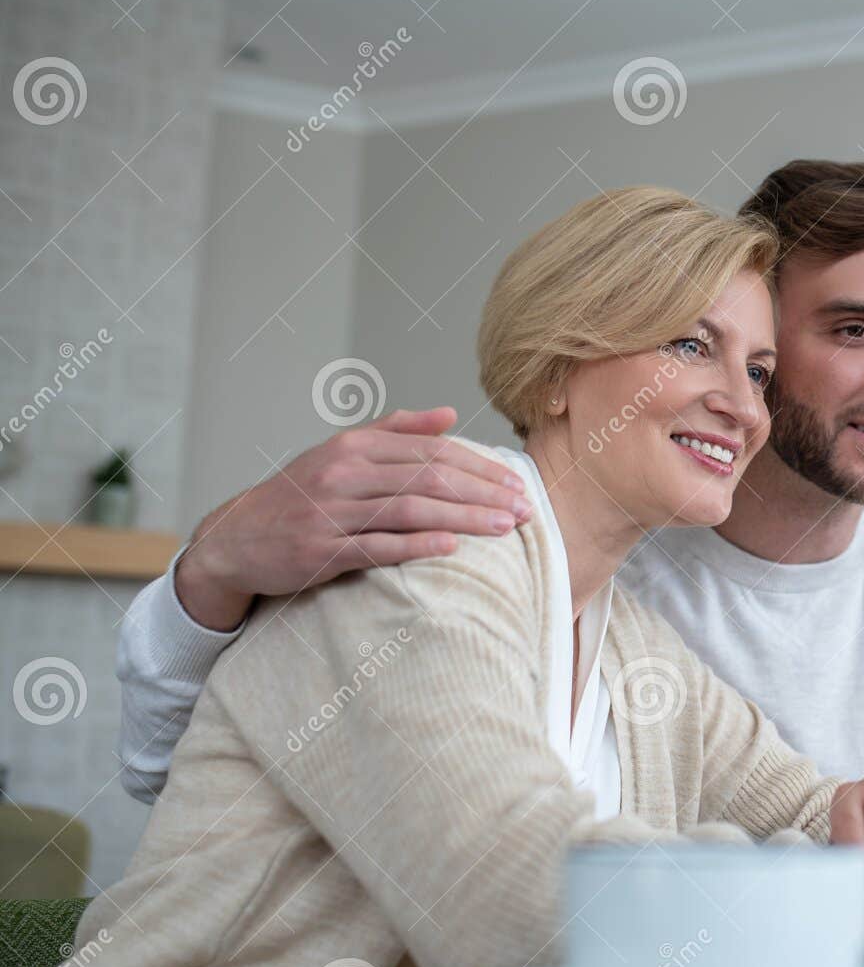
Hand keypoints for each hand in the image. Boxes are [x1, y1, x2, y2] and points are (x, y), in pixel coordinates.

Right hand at [175, 407, 531, 630]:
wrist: (236, 538)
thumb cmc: (302, 495)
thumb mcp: (342, 453)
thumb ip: (395, 431)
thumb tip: (448, 415)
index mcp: (355, 446)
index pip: (432, 451)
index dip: (480, 466)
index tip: (518, 482)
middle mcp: (344, 473)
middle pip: (429, 478)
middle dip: (484, 492)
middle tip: (525, 509)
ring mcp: (331, 512)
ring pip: (410, 510)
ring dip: (464, 518)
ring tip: (504, 527)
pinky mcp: (320, 551)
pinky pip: (375, 547)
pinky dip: (415, 546)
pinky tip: (451, 548)